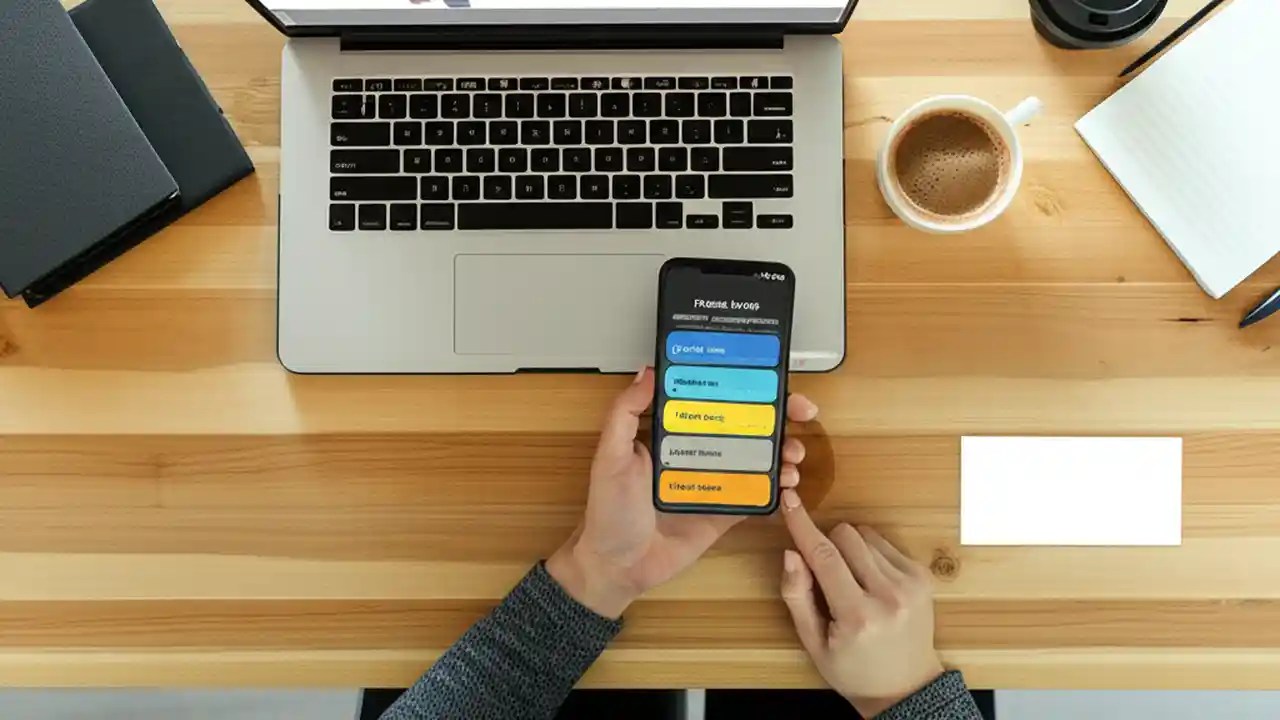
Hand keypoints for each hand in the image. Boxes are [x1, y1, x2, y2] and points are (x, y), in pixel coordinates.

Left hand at [548, 367, 819, 618]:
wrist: (619, 567)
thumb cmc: (608, 512)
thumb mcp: (610, 457)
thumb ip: (625, 413)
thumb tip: (647, 372)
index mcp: (672, 433)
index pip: (713, 399)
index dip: (743, 387)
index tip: (770, 378)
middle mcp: (697, 452)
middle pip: (745, 424)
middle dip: (778, 415)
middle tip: (801, 412)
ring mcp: (715, 482)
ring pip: (758, 457)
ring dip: (783, 450)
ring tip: (794, 454)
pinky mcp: (725, 511)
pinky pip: (756, 494)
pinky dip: (778, 487)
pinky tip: (789, 483)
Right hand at [779, 491, 943, 717]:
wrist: (905, 687)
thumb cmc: (853, 669)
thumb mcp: (813, 643)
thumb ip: (797, 596)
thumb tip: (791, 553)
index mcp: (858, 616)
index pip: (824, 557)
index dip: (803, 526)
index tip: (789, 502)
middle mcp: (889, 596)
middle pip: (846, 536)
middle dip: (827, 544)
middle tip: (825, 574)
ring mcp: (911, 584)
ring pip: (865, 535)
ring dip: (849, 549)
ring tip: (850, 582)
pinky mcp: (922, 576)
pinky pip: (884, 542)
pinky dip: (869, 553)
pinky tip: (869, 581)